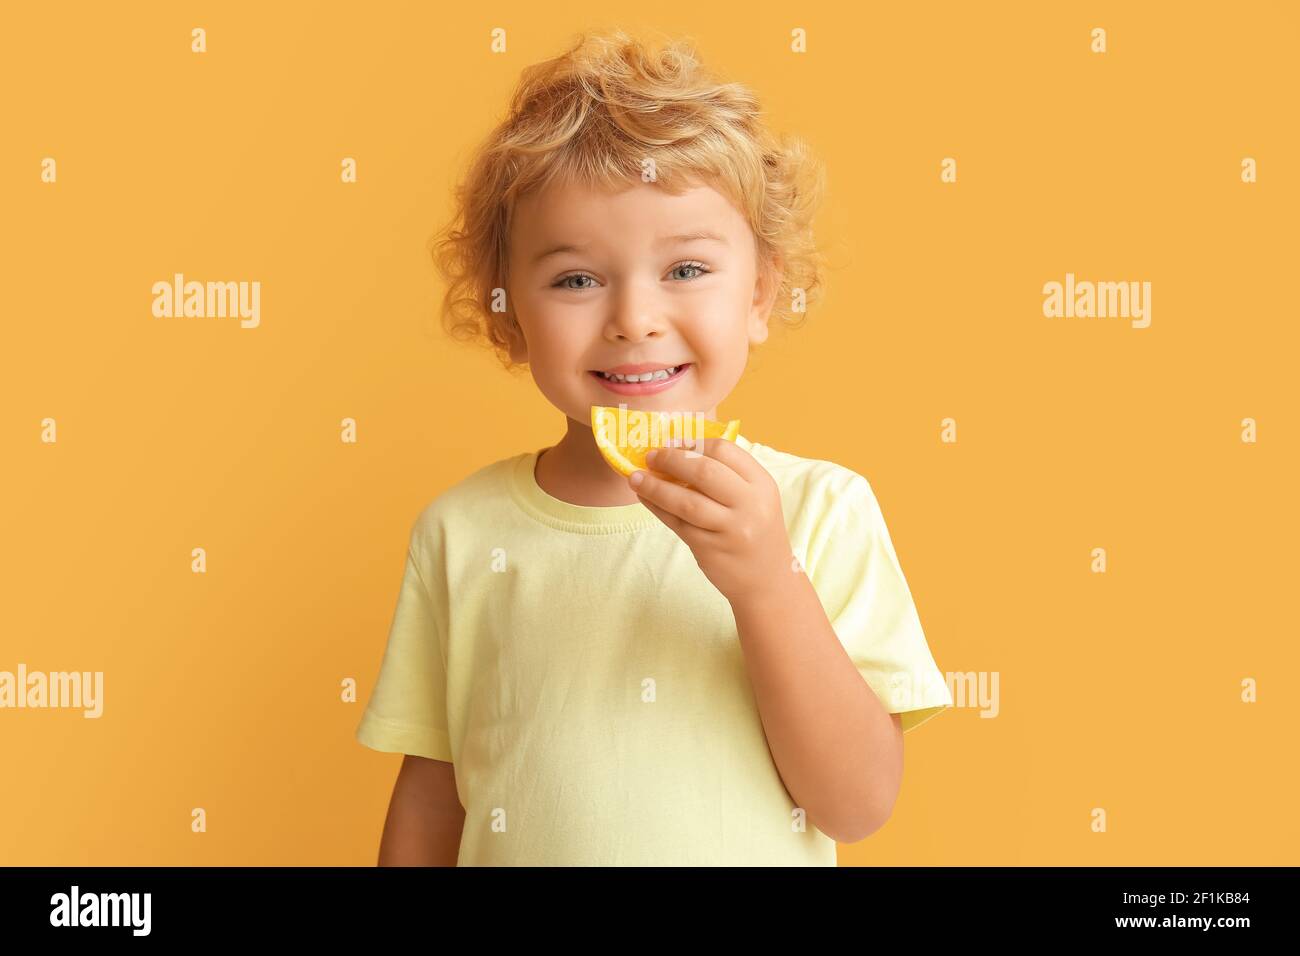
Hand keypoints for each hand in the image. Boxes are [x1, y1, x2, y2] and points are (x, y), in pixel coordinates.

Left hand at [629, 436, 794, 604]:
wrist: (768, 579)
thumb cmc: (754, 531)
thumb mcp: (754, 498)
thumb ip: (725, 476)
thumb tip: (676, 451)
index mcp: (762, 484)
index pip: (725, 450)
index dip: (693, 442)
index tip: (672, 442)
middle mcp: (750, 505)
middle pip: (704, 472)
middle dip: (671, 460)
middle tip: (650, 457)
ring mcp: (731, 529)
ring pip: (686, 501)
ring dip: (655, 486)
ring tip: (635, 478)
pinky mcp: (711, 549)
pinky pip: (678, 523)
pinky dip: (657, 507)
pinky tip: (645, 498)